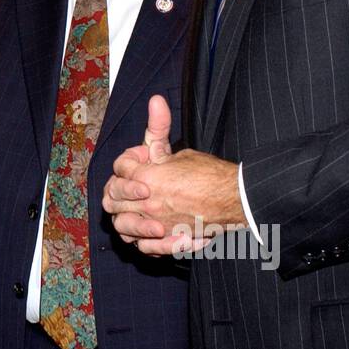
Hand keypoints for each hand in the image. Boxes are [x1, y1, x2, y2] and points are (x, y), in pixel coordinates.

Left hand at [102, 95, 244, 255]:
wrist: (236, 199)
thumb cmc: (211, 174)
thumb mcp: (181, 151)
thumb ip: (159, 133)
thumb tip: (155, 101)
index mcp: (148, 177)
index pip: (120, 167)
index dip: (128, 161)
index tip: (139, 159)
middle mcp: (147, 202)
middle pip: (112, 197)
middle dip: (118, 189)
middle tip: (131, 185)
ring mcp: (157, 224)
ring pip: (122, 226)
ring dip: (124, 217)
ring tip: (134, 211)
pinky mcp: (168, 240)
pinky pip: (144, 247)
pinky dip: (142, 241)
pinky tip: (148, 232)